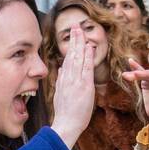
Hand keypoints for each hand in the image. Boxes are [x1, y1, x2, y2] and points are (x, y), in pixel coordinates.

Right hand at [49, 24, 96, 149]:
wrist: (66, 124)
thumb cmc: (65, 114)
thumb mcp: (59, 94)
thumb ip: (61, 81)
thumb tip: (61, 69)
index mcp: (63, 80)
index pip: (67, 59)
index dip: (70, 46)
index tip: (72, 35)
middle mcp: (68, 78)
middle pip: (71, 54)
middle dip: (73, 39)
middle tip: (75, 25)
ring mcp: (75, 81)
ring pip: (77, 58)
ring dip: (80, 43)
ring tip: (81, 30)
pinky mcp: (83, 87)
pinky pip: (86, 68)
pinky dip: (87, 57)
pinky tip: (89, 47)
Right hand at [122, 59, 148, 138]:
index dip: (146, 74)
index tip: (136, 74)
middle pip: (147, 74)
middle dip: (138, 75)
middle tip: (130, 76)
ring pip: (142, 75)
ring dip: (133, 74)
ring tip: (124, 75)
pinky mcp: (146, 83)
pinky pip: (140, 76)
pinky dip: (135, 69)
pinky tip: (130, 61)